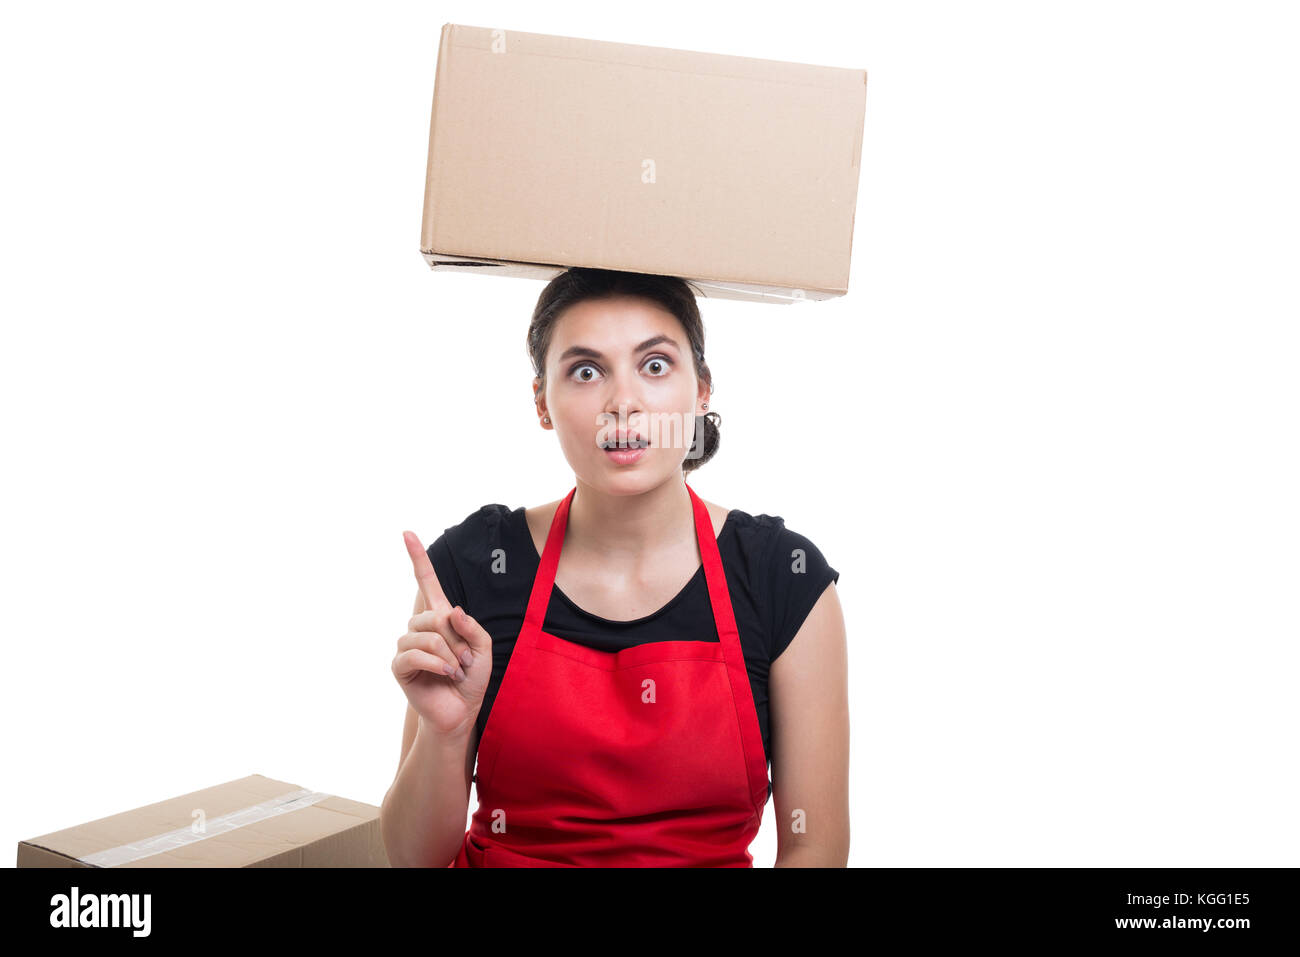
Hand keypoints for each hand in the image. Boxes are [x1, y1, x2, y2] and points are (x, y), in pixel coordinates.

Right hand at [392, 530, 493, 736]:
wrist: (461, 711)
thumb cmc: (472, 678)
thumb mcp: (483, 648)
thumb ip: (472, 627)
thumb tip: (451, 612)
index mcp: (440, 617)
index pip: (426, 582)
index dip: (418, 558)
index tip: (407, 532)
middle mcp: (419, 627)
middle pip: (434, 615)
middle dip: (457, 639)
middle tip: (465, 660)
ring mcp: (407, 646)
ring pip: (427, 635)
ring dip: (449, 654)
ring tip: (456, 670)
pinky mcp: (400, 666)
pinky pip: (416, 654)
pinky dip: (437, 664)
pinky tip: (446, 674)